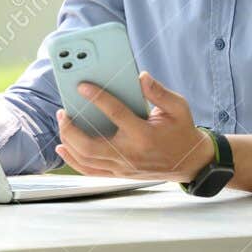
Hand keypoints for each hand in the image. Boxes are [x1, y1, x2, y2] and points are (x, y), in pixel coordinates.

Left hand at [54, 71, 213, 182]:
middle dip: (71, 128)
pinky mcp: (119, 174)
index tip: (82, 86)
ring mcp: (122, 167)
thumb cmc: (181, 131)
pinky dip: (73, 160)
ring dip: (68, 141)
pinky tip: (62, 147)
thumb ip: (159, 92)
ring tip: (62, 123)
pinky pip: (90, 171)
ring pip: (86, 159)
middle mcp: (130, 154)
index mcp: (144, 135)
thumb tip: (141, 77)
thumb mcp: (178, 107)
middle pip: (90, 145)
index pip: (116, 114)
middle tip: (63, 111)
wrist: (190, 163)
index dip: (97, 98)